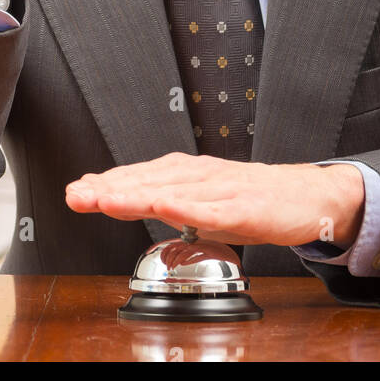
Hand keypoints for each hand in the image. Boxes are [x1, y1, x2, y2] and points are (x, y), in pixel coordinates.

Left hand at [65, 153, 365, 248]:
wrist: (304, 196)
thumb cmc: (249, 198)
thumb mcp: (198, 202)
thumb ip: (160, 202)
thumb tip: (116, 202)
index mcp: (185, 173)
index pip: (138, 177)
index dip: (105, 184)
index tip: (75, 191)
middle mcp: (199, 174)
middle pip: (148, 181)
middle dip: (110, 188)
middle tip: (78, 194)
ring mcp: (221, 188)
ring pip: (174, 190)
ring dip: (138, 193)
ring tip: (106, 198)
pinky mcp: (245, 206)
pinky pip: (214, 207)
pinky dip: (188, 206)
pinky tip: (166, 207)